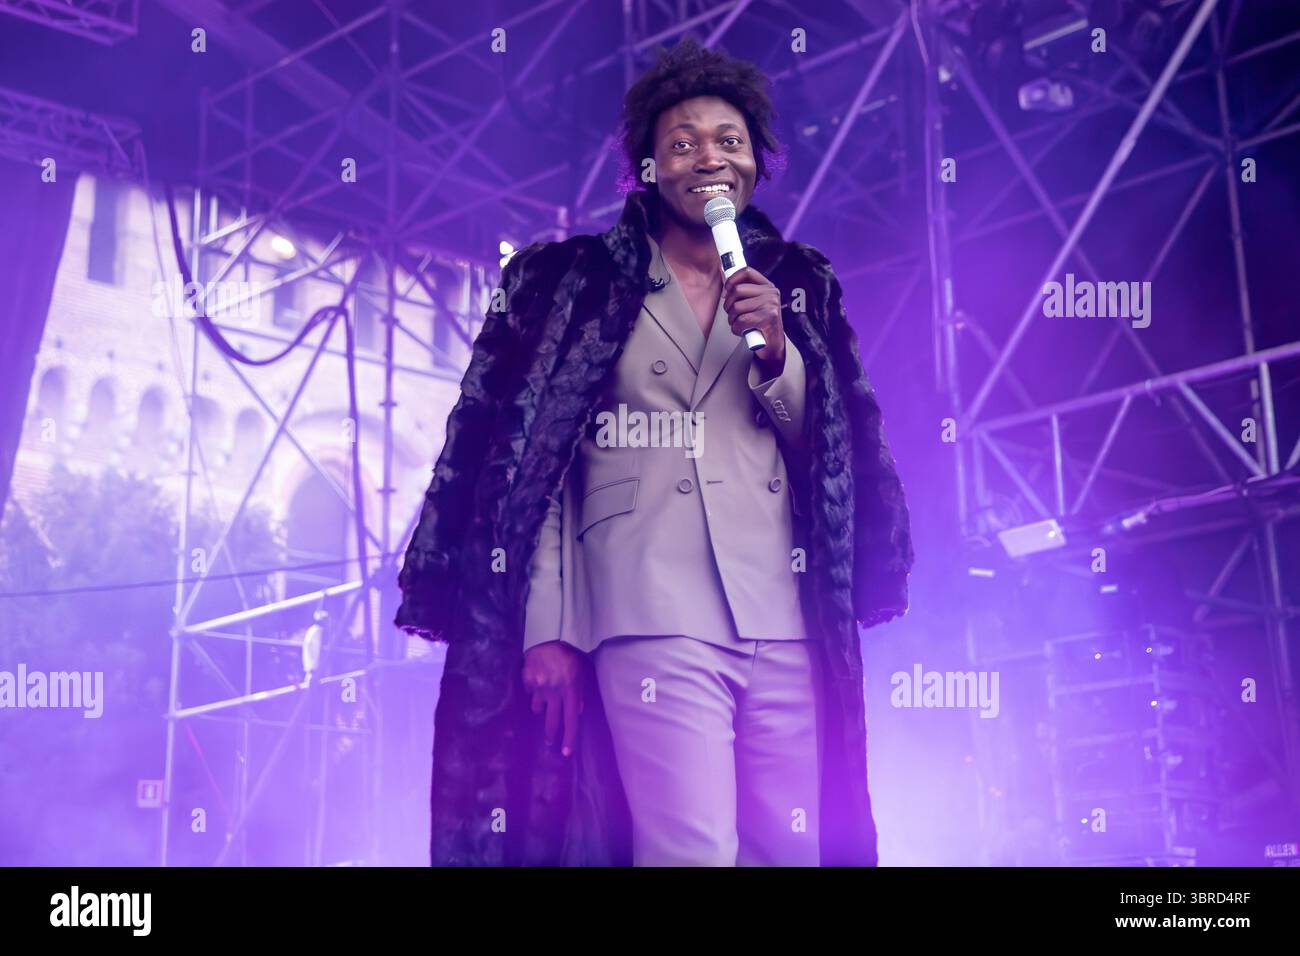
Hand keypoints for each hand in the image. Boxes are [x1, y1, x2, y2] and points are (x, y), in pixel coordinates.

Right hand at [522, 641, 583, 756]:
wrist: (546, 635)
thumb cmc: (567, 654)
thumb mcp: (580, 671)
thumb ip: (578, 692)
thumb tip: (577, 712)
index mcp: (570, 689)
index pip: (571, 720)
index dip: (569, 737)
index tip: (567, 752)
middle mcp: (554, 692)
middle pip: (552, 721)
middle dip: (550, 734)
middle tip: (549, 742)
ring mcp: (539, 687)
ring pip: (537, 708)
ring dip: (540, 708)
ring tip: (543, 700)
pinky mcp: (526, 681)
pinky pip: (529, 692)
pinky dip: (532, 690)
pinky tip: (536, 680)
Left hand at [722, 265, 784, 377]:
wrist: (773, 345)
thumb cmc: (760, 325)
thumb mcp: (754, 304)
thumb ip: (744, 293)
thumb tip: (724, 284)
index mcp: (767, 286)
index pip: (747, 272)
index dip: (732, 280)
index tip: (726, 292)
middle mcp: (771, 293)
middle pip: (737, 290)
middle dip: (728, 305)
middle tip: (731, 314)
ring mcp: (771, 305)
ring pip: (736, 307)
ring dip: (732, 319)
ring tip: (739, 324)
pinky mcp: (768, 318)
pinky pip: (741, 320)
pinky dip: (737, 329)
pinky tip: (742, 331)